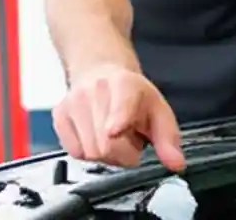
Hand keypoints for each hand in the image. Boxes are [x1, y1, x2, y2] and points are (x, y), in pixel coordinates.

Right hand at [52, 63, 185, 172]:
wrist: (100, 72)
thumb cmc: (131, 94)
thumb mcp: (158, 111)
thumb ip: (168, 139)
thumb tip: (175, 163)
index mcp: (125, 84)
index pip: (120, 105)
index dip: (118, 120)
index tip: (114, 130)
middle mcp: (95, 90)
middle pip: (106, 144)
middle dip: (123, 154)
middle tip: (129, 140)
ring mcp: (73, 102)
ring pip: (90, 152)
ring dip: (106, 154)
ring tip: (112, 137)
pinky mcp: (59, 114)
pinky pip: (75, 152)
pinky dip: (88, 152)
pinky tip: (95, 137)